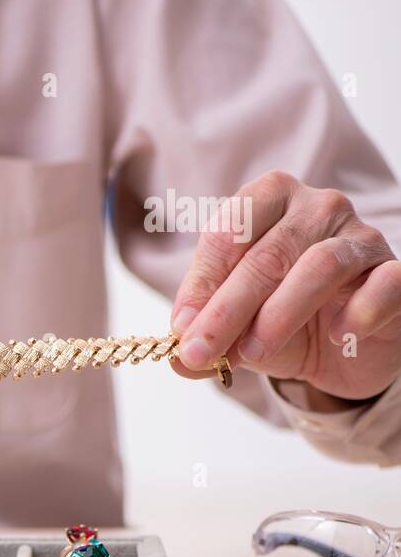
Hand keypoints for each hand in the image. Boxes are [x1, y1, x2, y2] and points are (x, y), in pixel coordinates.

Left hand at [171, 171, 400, 403]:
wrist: (342, 350)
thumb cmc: (280, 320)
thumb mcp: (233, 327)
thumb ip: (204, 335)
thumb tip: (178, 356)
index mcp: (268, 200)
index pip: (228, 233)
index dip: (201, 285)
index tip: (182, 330)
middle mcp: (318, 206)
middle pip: (267, 254)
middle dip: (228, 308)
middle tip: (202, 351)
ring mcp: (361, 235)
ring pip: (319, 265)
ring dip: (279, 314)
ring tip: (252, 351)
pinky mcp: (396, 272)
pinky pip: (383, 285)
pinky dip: (357, 313)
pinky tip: (337, 336)